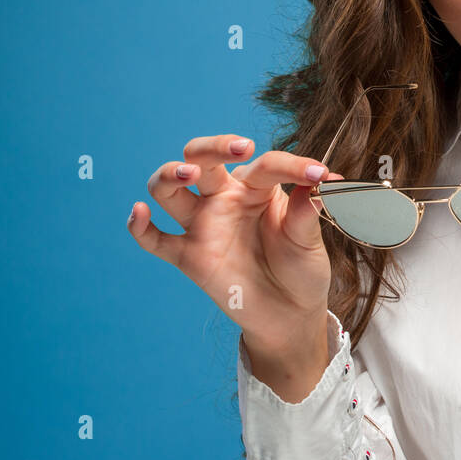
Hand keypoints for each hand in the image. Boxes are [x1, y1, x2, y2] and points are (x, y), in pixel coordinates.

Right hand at [126, 134, 344, 364]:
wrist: (290, 313)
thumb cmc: (300, 268)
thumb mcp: (309, 239)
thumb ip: (308, 209)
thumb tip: (322, 178)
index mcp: (258, 187)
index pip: (266, 164)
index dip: (292, 166)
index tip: (319, 174)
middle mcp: (225, 198)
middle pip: (202, 157)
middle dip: (214, 146)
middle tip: (241, 147)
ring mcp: (203, 225)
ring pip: (169, 189)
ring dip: (171, 174)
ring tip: (188, 174)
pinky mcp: (188, 256)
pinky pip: (154, 240)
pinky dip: (139, 227)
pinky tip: (138, 213)